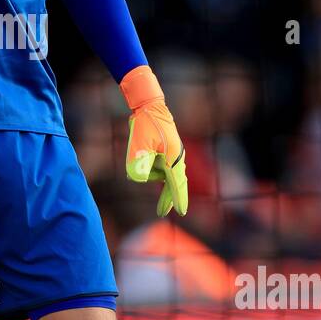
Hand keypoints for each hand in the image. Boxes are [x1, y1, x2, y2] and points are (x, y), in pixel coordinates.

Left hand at [121, 66, 188, 217]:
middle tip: (162, 213)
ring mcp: (172, 155)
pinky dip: (149, 166)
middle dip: (168, 198)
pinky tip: (142, 154)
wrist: (149, 106)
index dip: (178, 198)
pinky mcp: (166, 152)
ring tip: (140, 150)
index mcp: (172, 157)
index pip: (176, 183)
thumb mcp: (138, 144)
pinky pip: (157, 166)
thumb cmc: (145, 124)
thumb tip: (138, 178)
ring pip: (159, 173)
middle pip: (173, 183)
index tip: (182, 212)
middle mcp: (175, 157)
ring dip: (149, 171)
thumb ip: (139, 162)